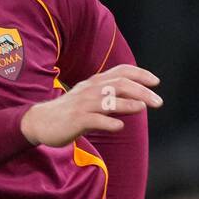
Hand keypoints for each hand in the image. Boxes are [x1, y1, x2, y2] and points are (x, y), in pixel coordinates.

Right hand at [20, 64, 161, 146]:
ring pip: (108, 101)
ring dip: (127, 104)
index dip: (139, 74)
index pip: (120, 72)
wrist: (40, 122)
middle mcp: (90, 90)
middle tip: (158, 101)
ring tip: (142, 108)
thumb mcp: (91, 99)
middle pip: (119, 85)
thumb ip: (112, 97)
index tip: (156, 81)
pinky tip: (120, 127)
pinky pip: (94, 120)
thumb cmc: (70, 112)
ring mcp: (82, 105)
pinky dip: (108, 122)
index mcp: (95, 83)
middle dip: (140, 91)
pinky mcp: (75, 121)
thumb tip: (138, 101)